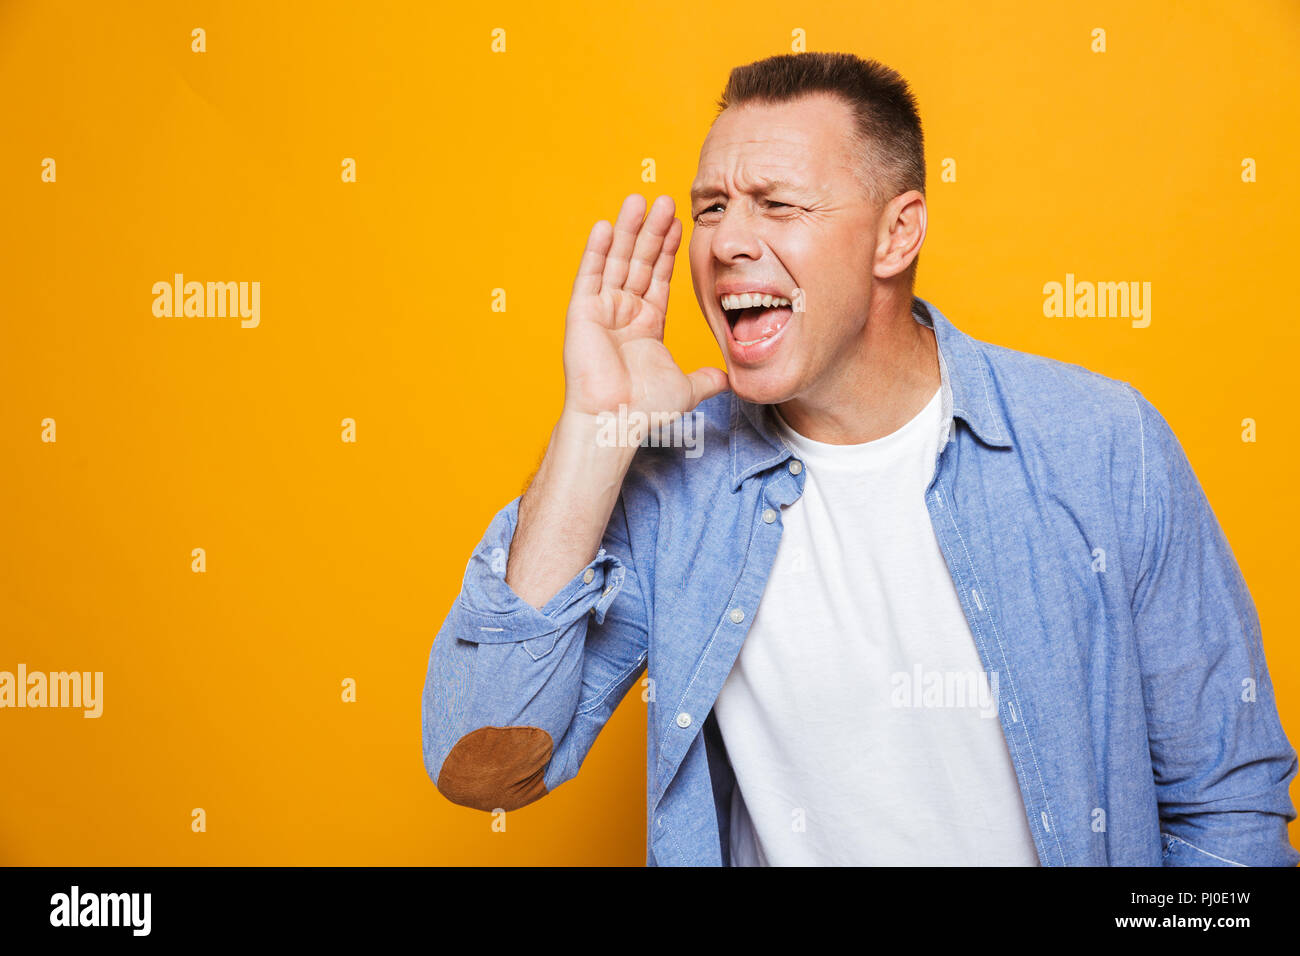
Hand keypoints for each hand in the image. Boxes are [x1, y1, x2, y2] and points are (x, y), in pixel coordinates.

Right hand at [562, 193, 727, 420]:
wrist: (615, 420)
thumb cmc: (644, 409)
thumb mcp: (686, 389)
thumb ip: (707, 379)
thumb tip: (729, 379)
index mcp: (646, 324)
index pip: (658, 276)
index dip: (668, 250)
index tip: (680, 222)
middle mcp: (623, 312)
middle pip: (639, 262)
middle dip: (651, 231)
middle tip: (664, 200)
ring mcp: (601, 310)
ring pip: (616, 261)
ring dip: (627, 231)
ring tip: (639, 200)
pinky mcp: (581, 313)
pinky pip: (590, 276)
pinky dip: (596, 251)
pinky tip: (606, 226)